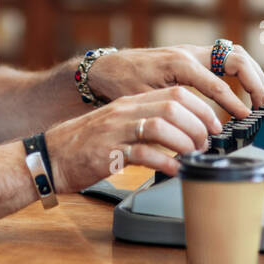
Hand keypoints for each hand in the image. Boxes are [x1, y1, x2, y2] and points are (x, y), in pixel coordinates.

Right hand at [45, 86, 224, 191]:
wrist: (50, 155)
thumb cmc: (88, 144)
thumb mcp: (121, 125)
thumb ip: (148, 124)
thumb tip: (184, 133)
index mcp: (131, 102)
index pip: (176, 94)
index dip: (201, 109)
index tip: (214, 126)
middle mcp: (125, 111)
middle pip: (173, 106)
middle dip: (197, 126)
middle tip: (205, 144)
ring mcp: (115, 131)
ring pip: (159, 126)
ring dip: (184, 142)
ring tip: (191, 156)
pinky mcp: (106, 153)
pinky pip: (140, 153)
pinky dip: (162, 161)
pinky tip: (172, 169)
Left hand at [85, 43, 263, 116]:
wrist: (106, 68)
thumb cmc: (122, 83)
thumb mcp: (145, 100)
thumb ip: (172, 110)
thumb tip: (193, 129)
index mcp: (180, 63)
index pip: (217, 82)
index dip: (234, 101)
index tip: (246, 117)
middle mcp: (190, 53)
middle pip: (236, 58)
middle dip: (255, 80)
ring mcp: (193, 51)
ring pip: (234, 54)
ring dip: (253, 73)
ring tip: (262, 97)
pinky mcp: (192, 56)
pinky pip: (225, 59)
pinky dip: (241, 72)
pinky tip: (246, 90)